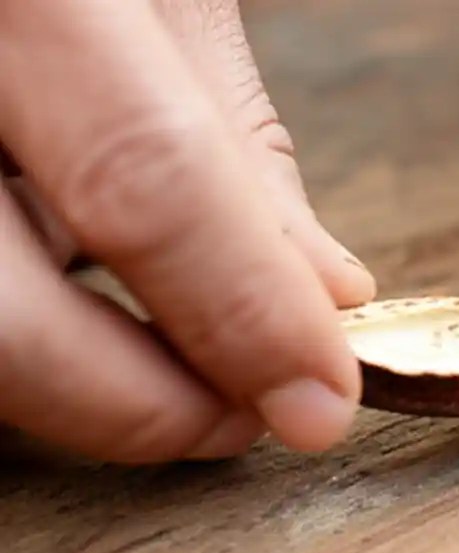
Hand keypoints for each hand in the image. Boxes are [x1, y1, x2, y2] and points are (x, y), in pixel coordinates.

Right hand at [0, 0, 375, 462]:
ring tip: (168, 361)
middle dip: (138, 403)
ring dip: (71, 377)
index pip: (145, 179)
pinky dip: (18, 314)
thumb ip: (228, 127)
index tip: (321, 398)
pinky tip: (67, 293)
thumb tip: (324, 291)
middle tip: (238, 414)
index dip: (246, 312)